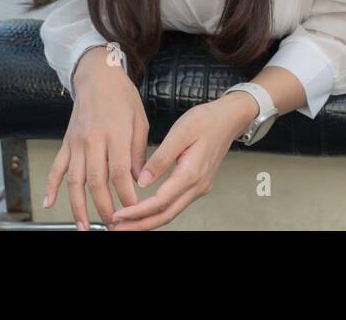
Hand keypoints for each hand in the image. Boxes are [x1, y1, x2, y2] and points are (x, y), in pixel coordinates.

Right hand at [44, 44, 147, 230]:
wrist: (98, 76)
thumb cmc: (123, 97)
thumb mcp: (140, 121)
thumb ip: (138, 151)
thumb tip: (139, 179)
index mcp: (116, 134)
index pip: (120, 172)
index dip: (126, 194)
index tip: (134, 209)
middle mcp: (94, 140)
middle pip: (96, 181)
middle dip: (105, 207)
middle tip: (113, 225)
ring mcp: (77, 142)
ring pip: (74, 180)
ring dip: (78, 206)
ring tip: (85, 226)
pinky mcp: (66, 142)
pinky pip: (56, 167)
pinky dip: (50, 186)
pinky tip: (49, 203)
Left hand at [109, 93, 256, 230]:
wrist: (229, 118)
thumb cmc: (207, 120)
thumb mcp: (180, 132)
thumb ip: (161, 158)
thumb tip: (142, 181)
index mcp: (192, 173)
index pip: (160, 202)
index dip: (137, 212)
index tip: (118, 215)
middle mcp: (198, 185)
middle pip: (166, 215)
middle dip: (140, 225)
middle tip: (116, 227)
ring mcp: (200, 187)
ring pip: (171, 212)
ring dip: (148, 221)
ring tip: (126, 223)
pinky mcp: (198, 185)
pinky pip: (176, 204)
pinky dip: (158, 212)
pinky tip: (144, 211)